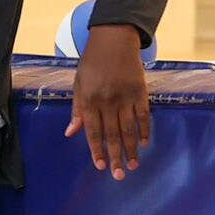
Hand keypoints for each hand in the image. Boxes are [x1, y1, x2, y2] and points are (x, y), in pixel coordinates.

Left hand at [66, 24, 150, 179]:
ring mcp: (125, 97)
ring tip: (133, 165)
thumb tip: (70, 133)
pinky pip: (144, 115)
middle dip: (115, 157)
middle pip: (112, 134)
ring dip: (131, 149)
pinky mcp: (140, 91)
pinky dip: (144, 130)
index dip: (96, 150)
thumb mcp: (78, 83)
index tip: (100, 166)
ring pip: (128, 129)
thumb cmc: (92, 62)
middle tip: (119, 175)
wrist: (114, 39)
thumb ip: (77, 109)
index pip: (92, 131)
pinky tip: (143, 143)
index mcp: (89, 100)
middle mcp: (107, 101)